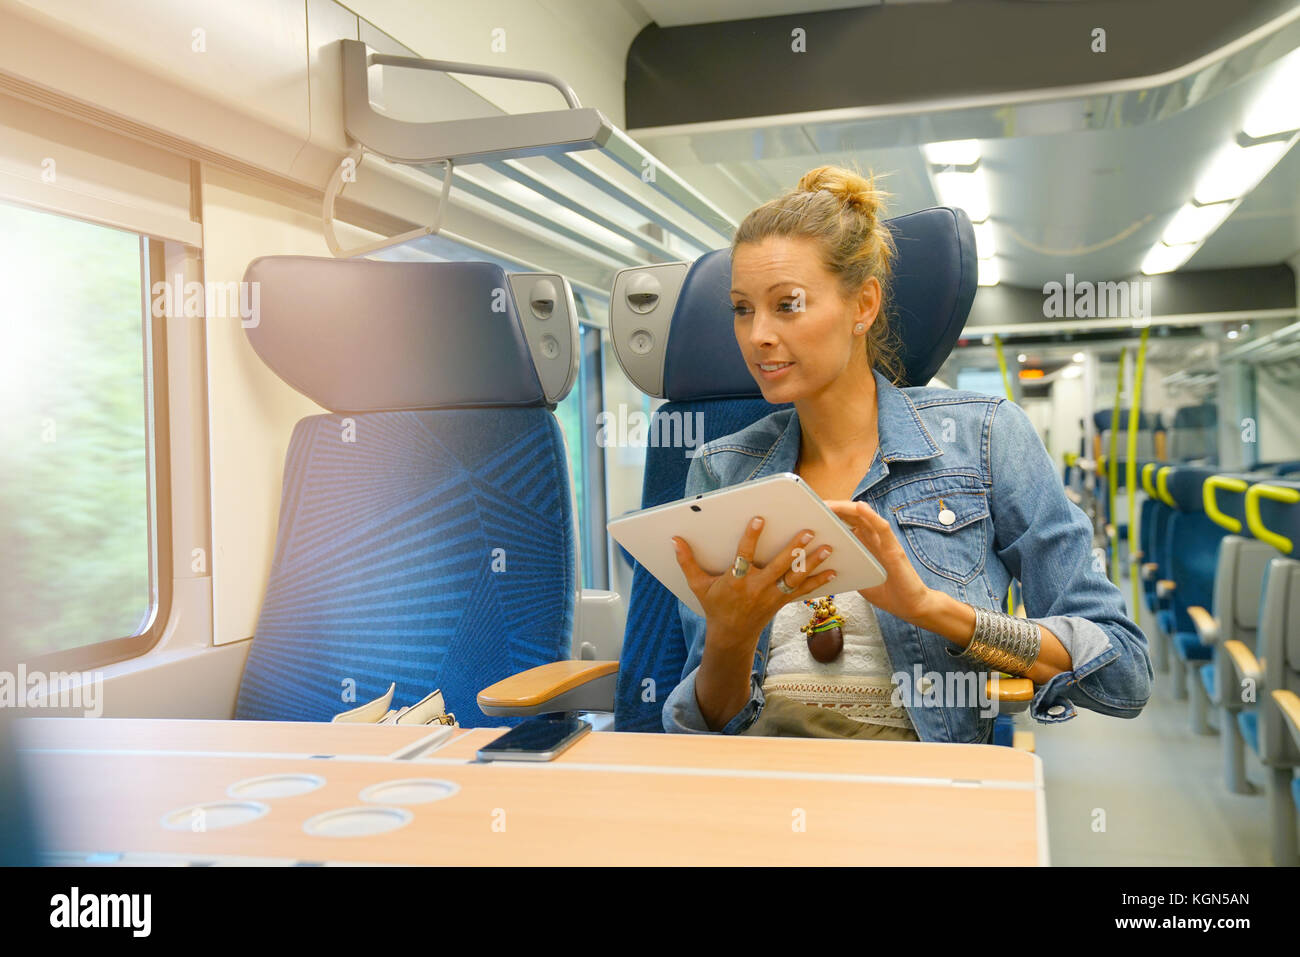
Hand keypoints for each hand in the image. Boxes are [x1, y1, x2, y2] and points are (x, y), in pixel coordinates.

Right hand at [671, 516, 836, 644]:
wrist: (731, 635)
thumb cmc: (715, 606)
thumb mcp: (698, 585)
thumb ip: (687, 562)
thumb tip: (675, 540)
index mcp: (735, 581)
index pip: (744, 556)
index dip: (751, 538)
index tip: (759, 520)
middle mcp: (756, 588)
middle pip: (778, 567)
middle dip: (794, 550)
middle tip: (807, 533)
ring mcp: (771, 596)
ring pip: (795, 578)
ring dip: (812, 563)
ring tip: (827, 548)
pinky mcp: (781, 601)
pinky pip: (803, 591)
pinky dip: (819, 581)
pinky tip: (833, 571)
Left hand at [825, 499, 936, 624]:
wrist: (910, 606)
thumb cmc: (885, 592)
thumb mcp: (856, 577)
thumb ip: (843, 567)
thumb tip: (819, 565)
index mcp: (863, 543)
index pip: (845, 522)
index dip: (829, 515)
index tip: (811, 511)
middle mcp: (873, 538)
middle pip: (852, 516)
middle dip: (833, 509)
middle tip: (815, 505)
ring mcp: (884, 542)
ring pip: (865, 517)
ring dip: (847, 508)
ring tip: (830, 503)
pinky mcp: (894, 549)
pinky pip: (882, 528)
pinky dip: (872, 516)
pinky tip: (861, 508)